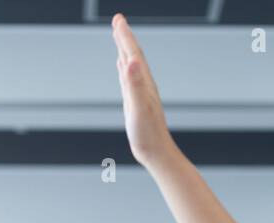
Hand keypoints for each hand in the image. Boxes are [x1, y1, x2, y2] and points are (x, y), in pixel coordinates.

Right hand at [112, 13, 175, 167]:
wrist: (156, 152)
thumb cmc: (147, 134)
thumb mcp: (138, 107)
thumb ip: (134, 84)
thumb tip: (130, 62)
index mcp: (143, 82)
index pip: (133, 53)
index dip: (125, 36)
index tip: (117, 19)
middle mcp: (143, 84)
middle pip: (133, 54)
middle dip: (124, 36)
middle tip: (117, 19)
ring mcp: (139, 92)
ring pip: (131, 65)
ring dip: (124, 49)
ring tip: (118, 36)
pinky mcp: (135, 102)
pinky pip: (128, 80)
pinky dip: (124, 69)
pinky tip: (122, 66)